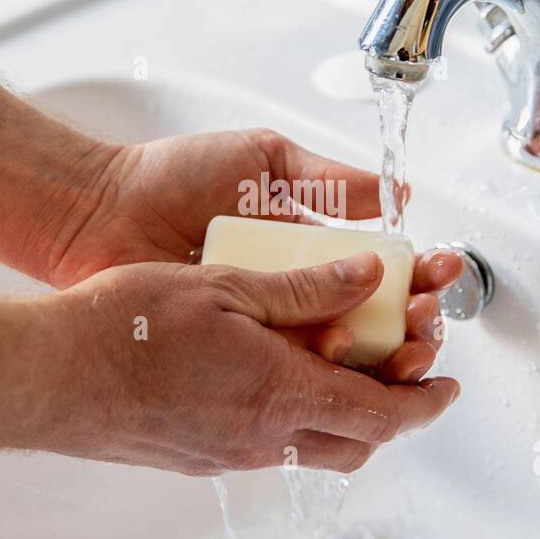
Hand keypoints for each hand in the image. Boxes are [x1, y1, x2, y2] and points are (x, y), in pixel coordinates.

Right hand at [26, 254, 461, 474]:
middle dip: (395, 415)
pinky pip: (270, 447)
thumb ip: (303, 287)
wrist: (47, 377)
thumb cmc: (121, 328)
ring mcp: (228, 455)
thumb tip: (366, 278)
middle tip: (408, 378)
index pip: (380, 412)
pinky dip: (297, 419)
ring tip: (344, 369)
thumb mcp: (224, 284)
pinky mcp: (199, 458)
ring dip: (344, 416)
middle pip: (357, 444)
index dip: (425, 402)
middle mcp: (261, 438)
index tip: (447, 387)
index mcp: (277, 392)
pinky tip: (277, 378)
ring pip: (313, 448)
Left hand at [47, 128, 461, 381]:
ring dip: (382, 359)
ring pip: (343, 361)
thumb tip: (398, 193)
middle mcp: (296, 296)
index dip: (419, 277)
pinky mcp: (236, 360)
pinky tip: (341, 358)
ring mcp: (267, 332)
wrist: (101, 211)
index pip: (383, 273)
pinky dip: (323, 373)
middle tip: (423, 318)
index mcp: (310, 249)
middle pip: (376, 326)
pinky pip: (289, 377)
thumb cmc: (173, 179)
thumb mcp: (264, 161)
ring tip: (399, 345)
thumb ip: (328, 180)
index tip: (438, 271)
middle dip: (415, 327)